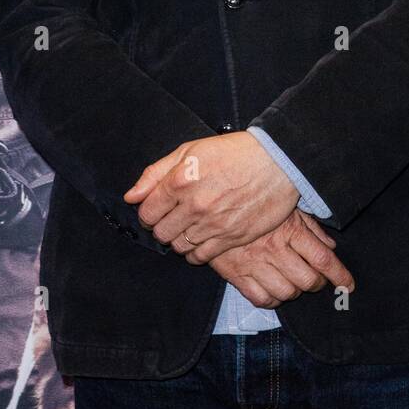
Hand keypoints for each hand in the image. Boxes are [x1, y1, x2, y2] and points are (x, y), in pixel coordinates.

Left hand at [123, 131, 299, 262]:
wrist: (277, 162)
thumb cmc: (234, 152)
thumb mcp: (190, 150)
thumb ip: (156, 173)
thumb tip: (131, 196)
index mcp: (181, 180)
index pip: (147, 211)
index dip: (148, 213)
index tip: (155, 210)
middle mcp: (195, 205)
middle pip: (161, 232)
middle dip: (161, 227)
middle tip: (172, 219)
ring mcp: (214, 224)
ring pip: (179, 247)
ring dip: (178, 239)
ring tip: (188, 227)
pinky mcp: (232, 238)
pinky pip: (201, 257)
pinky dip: (195, 253)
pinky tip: (200, 239)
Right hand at [209, 210, 354, 308]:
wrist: (210, 208)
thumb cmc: (252, 206)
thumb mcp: (286, 208)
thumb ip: (310, 227)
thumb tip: (331, 246)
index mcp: (289, 229)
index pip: (323, 259)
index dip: (340, 276)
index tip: (348, 285)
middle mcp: (274, 249)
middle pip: (308, 280)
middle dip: (318, 284)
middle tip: (317, 279)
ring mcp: (255, 264)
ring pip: (287, 292)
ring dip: (296, 292)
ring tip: (294, 283)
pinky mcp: (237, 275)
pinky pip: (262, 299)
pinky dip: (272, 299)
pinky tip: (274, 290)